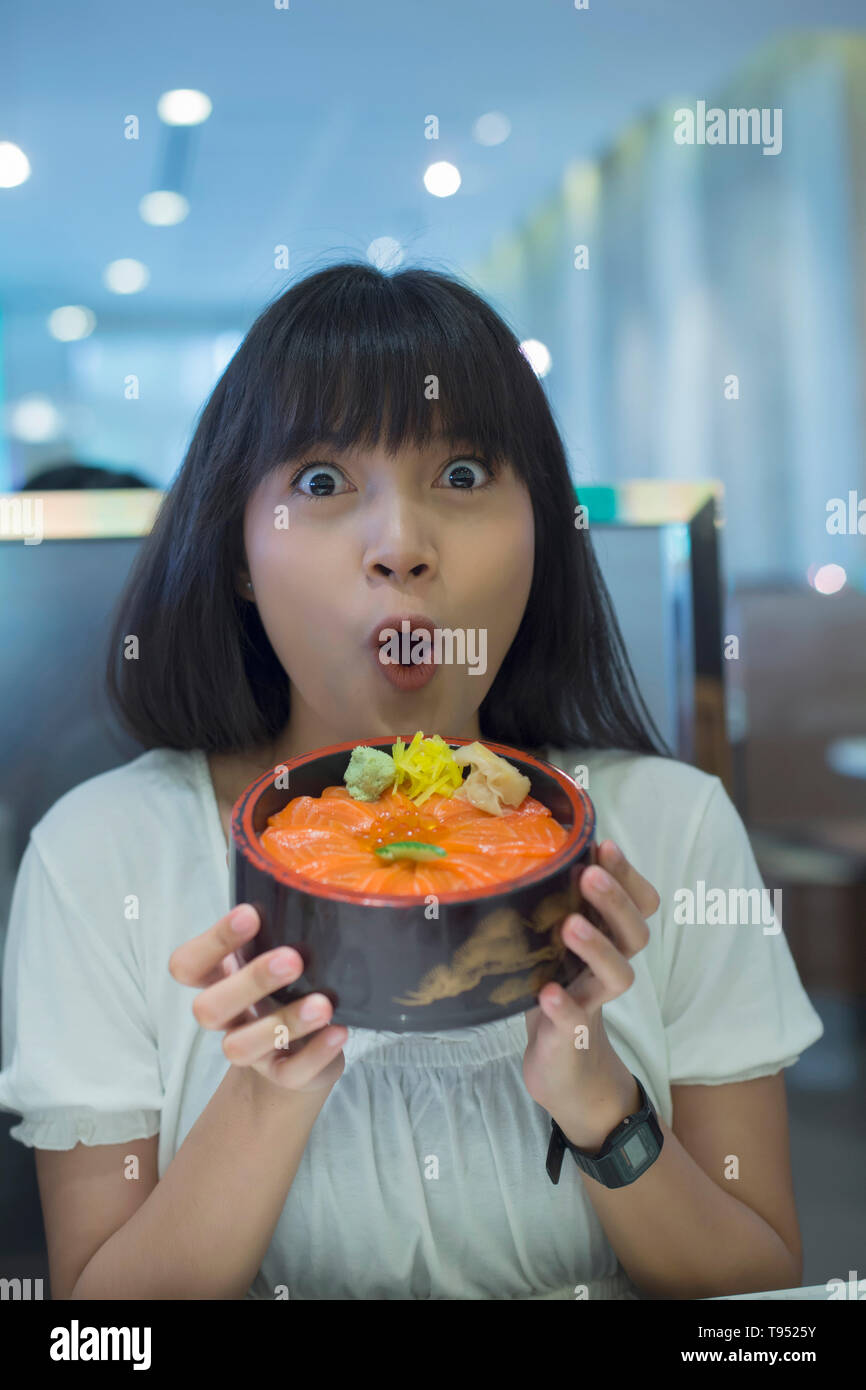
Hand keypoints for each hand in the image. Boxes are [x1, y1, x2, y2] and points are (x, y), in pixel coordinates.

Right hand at [169, 904, 347, 1094]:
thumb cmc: (285, 983)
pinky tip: (339, 1032)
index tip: (250, 913)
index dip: (212, 941)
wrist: (302, 1050)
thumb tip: (267, 860)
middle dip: (250, 982)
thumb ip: (270, 914)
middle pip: (208, 1009)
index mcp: (217, 978)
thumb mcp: (275, 949)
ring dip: (284, 1023)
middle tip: (293, 959)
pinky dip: (315, 1054)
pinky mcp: (282, 1075)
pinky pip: (290, 1073)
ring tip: (324, 1004)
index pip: (188, 964)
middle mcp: (225, 1017)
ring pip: (241, 1048)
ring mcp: (251, 1051)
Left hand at [522, 840, 659, 1146]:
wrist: (564, 1072)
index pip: (639, 904)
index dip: (629, 876)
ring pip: (618, 976)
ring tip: (570, 926)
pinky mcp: (572, 1037)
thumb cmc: (558, 993)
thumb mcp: (556, 947)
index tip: (604, 844)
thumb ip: (553, 908)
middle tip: (589, 874)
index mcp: (608, 939)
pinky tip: (548, 992)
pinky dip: (565, 1007)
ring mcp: (593, 1003)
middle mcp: (608, 969)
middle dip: (615, 901)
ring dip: (597, 948)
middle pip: (635, 933)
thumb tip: (529, 852)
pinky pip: (576, 1021)